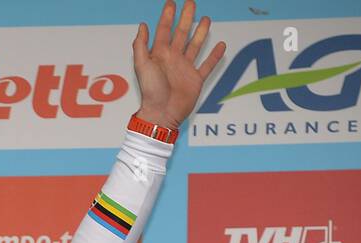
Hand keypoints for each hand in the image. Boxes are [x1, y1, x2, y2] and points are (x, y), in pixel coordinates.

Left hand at [132, 0, 225, 127]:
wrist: (162, 113)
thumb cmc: (151, 92)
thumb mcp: (142, 66)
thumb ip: (141, 46)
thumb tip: (142, 26)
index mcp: (160, 55)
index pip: (164, 30)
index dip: (168, 16)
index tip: (172, 2)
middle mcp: (173, 59)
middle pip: (182, 33)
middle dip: (186, 18)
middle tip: (191, 3)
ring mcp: (185, 69)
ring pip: (195, 46)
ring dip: (200, 33)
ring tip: (206, 19)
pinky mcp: (196, 80)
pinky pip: (207, 65)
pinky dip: (215, 56)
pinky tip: (220, 45)